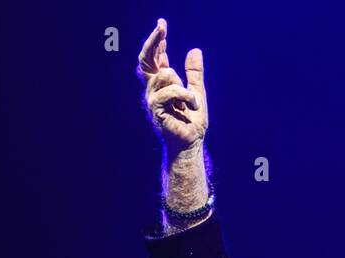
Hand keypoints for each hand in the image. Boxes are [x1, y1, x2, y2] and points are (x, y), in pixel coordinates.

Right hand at [137, 19, 207, 155]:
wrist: (191, 144)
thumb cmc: (192, 122)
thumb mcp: (197, 92)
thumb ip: (194, 73)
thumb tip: (195, 50)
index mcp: (162, 85)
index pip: (155, 58)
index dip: (158, 42)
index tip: (162, 26)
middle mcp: (153, 89)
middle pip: (147, 59)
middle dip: (154, 41)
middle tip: (162, 26)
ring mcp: (152, 98)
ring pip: (166, 74)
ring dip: (185, 87)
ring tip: (192, 103)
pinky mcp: (156, 107)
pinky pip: (172, 91)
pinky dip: (187, 98)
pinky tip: (192, 108)